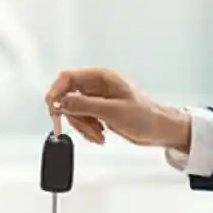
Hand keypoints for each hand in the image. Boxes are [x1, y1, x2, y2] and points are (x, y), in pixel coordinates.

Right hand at [45, 68, 190, 149]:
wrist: (159, 130)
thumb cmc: (144, 116)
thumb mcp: (112, 111)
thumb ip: (85, 105)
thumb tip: (62, 102)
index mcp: (101, 77)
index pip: (68, 78)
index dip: (56, 92)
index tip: (53, 109)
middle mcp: (97, 86)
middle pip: (68, 97)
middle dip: (74, 116)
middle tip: (85, 130)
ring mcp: (97, 99)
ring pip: (74, 111)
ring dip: (82, 126)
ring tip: (98, 135)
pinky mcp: (99, 112)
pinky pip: (82, 119)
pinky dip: (87, 130)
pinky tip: (100, 136)